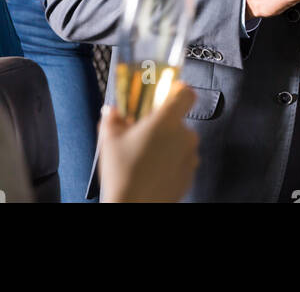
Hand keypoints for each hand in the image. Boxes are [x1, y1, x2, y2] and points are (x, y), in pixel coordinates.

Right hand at [98, 82, 198, 201]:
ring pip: (181, 142)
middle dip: (163, 126)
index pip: (186, 93)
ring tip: (145, 157)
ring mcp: (191, 156)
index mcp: (167, 120)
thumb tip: (111, 110)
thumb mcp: (109, 141)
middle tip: (143, 135)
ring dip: (167, 145)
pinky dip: (171, 163)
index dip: (178, 91)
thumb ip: (112, 119)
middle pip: (178, 120)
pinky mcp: (191, 174)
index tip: (168, 95)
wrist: (134, 207)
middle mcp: (184, 135)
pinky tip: (152, 171)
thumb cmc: (122, 174)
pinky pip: (182, 160)